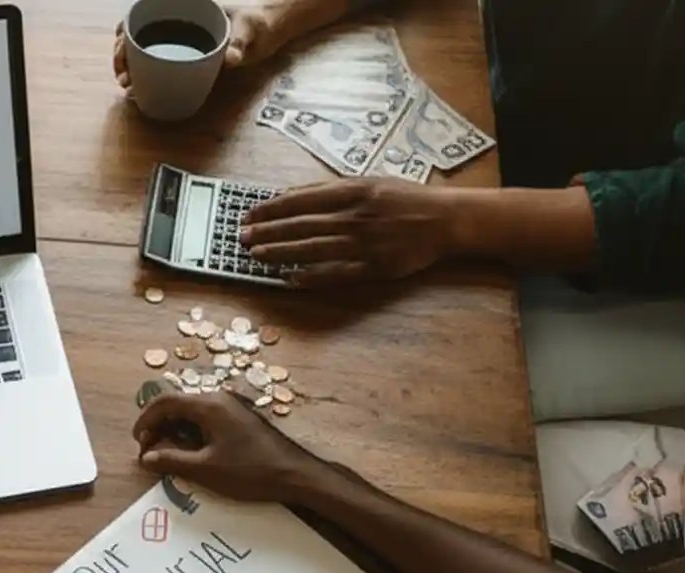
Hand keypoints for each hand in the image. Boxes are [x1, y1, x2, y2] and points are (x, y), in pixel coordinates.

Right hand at [113, 7, 282, 92]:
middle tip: (124, 81)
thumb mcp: (249, 30)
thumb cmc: (258, 23)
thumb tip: (230, 59)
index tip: (122, 53)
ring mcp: (180, 40)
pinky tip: (140, 90)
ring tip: (129, 89)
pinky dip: (146, 76)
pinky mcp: (187, 57)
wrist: (270, 30)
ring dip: (130, 68)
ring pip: (144, 50)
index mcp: (182, 8)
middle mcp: (176, 21)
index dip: (124, 33)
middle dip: (123, 57)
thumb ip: (240, 43)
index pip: (141, 14)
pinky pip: (160, 63)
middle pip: (136, 34)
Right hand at [132, 390, 328, 502]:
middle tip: (150, 451)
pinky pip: (206, 419)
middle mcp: (218, 399)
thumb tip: (146, 458)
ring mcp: (231, 407)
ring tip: (167, 455)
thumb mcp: (206, 469)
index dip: (146, 420)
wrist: (295, 474)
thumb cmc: (250, 471)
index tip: (138, 441)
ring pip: (192, 412)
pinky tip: (191, 452)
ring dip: (175, 430)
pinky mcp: (239, 419)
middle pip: (177, 404)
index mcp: (209, 405)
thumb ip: (172, 461)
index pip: (165, 401)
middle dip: (159, 426)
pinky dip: (191, 432)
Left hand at [241, 180, 459, 284]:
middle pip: (301, 226)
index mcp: (351, 191)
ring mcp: (363, 243)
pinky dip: (312, 277)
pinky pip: (336, 273)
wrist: (443, 219)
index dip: (272, 208)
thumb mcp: (368, 181)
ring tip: (257, 257)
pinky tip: (290, 279)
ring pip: (313, 250)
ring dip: (281, 254)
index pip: (301, 200)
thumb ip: (330, 189)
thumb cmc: (404, 198)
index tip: (249, 214)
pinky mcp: (373, 267)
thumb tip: (290, 194)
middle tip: (242, 238)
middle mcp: (354, 216)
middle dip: (268, 232)